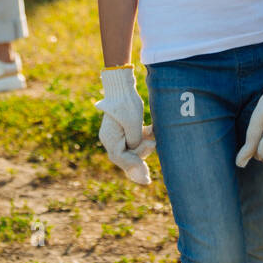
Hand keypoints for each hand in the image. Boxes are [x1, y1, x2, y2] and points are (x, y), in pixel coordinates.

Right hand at [95, 66, 156, 184]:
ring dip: (144, 145)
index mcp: (109, 138)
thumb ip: (135, 144)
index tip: (146, 178)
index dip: (134, 167)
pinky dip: (143, 138)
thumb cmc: (127, 104)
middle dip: (141, 155)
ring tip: (153, 137)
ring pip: (131, 148)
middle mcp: (110, 138)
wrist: (122, 84)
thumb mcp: (133, 125)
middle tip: (153, 145)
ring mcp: (116, 133)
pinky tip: (152, 132)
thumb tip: (138, 159)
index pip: (121, 159)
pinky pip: (134, 139)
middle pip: (126, 155)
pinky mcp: (124, 128)